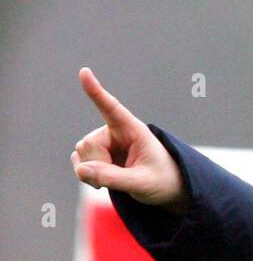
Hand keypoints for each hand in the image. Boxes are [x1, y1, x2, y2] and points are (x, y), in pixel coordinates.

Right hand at [71, 67, 187, 213]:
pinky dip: (87, 175)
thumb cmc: (162, 180)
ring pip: (81, 154)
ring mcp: (103, 142)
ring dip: (94, 173)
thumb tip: (80, 170)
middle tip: (123, 179)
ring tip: (117, 180)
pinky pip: (78, 162)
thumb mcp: (142, 183)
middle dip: (99, 166)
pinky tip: (101, 181)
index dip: (96, 91)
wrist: (166, 189)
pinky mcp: (96, 153)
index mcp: (132, 130)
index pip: (112, 108)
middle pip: (89, 145)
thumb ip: (113, 178)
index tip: (85, 72)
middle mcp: (114, 131)